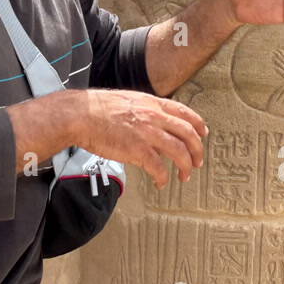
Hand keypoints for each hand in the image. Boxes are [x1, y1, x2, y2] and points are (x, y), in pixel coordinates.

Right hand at [77, 89, 208, 188]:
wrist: (79, 114)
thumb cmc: (97, 109)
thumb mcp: (128, 101)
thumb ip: (145, 110)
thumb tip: (154, 122)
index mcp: (152, 104)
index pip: (185, 113)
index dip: (198, 125)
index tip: (203, 134)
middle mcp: (154, 117)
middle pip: (188, 134)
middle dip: (197, 150)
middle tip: (198, 162)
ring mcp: (147, 133)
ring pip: (179, 152)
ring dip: (186, 166)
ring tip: (185, 176)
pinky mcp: (137, 150)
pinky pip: (158, 168)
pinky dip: (163, 178)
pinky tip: (161, 183)